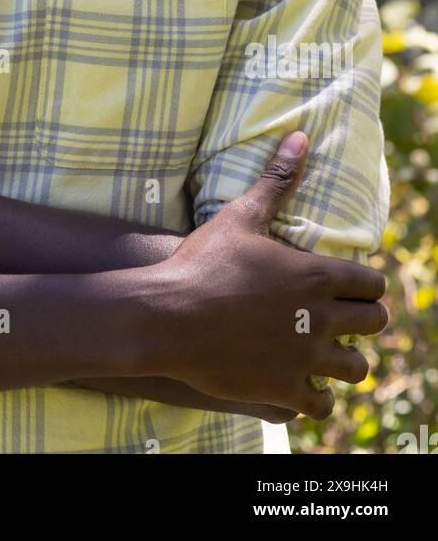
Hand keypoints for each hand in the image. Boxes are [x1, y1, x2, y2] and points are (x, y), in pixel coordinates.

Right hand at [119, 132, 388, 418]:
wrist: (166, 315)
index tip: (354, 287)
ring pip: (356, 369)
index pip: (372, 284)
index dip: (366, 285)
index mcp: (316, 275)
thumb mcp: (240, 215)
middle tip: (345, 318)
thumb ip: (277, 179)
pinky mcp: (285, 390)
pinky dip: (318, 397)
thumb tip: (300, 135)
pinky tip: (304, 387)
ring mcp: (305, 359)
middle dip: (364, 320)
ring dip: (347, 361)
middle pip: (374, 324)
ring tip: (331, 355)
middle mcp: (320, 319)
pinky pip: (322, 405)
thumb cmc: (203, 261)